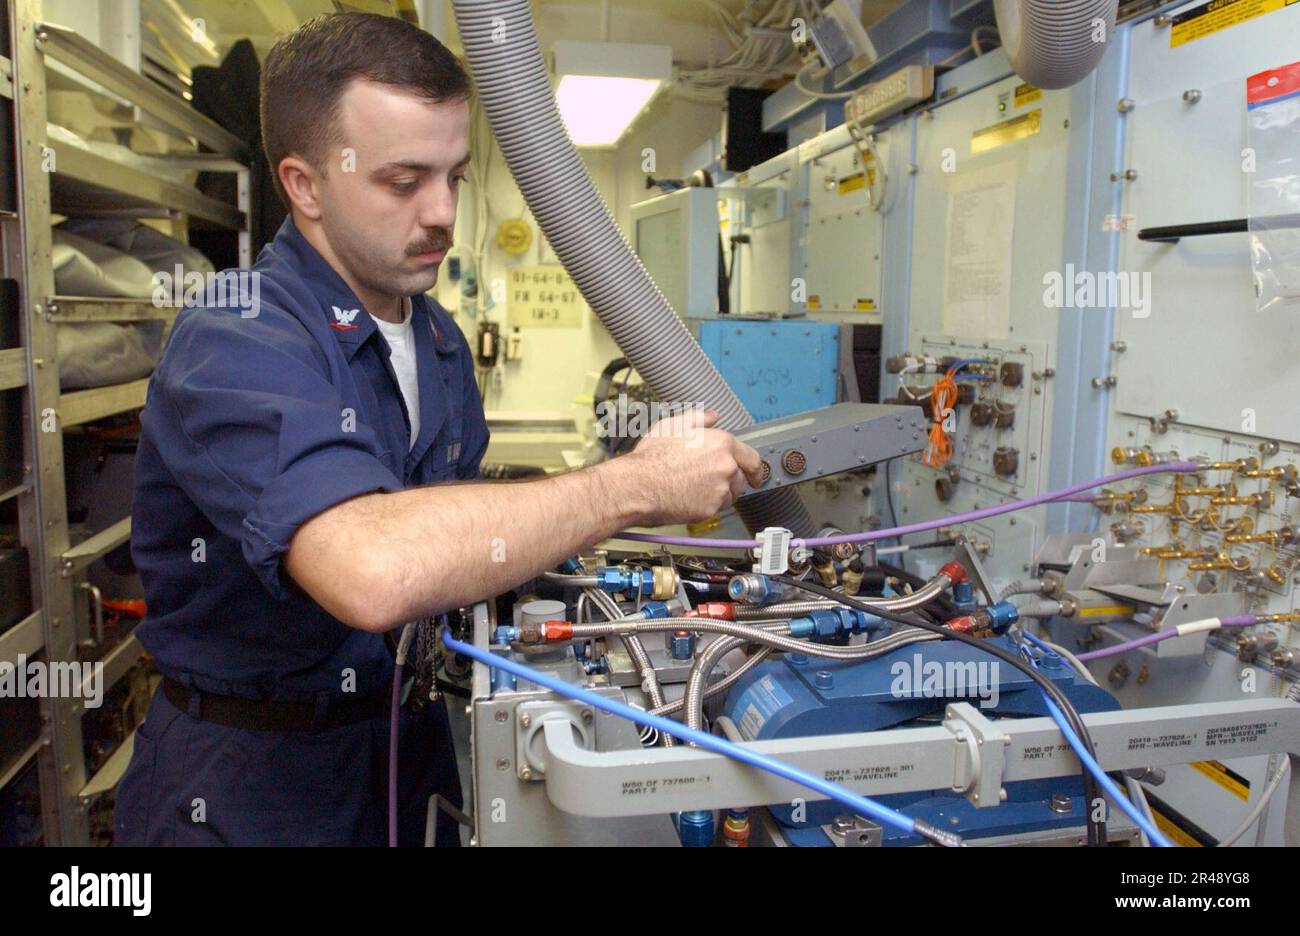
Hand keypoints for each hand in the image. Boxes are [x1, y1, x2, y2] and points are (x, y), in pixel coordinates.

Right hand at [621, 409, 764, 525]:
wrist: (638, 485)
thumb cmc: (651, 457)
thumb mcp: (672, 426)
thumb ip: (698, 418)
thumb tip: (712, 416)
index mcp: (721, 443)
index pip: (752, 458)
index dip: (756, 469)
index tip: (757, 476)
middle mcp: (726, 466)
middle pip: (740, 478)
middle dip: (728, 480)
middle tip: (706, 480)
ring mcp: (720, 489)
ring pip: (729, 495)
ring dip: (718, 493)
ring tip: (693, 488)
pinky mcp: (711, 508)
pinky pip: (716, 509)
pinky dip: (707, 505)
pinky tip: (688, 497)